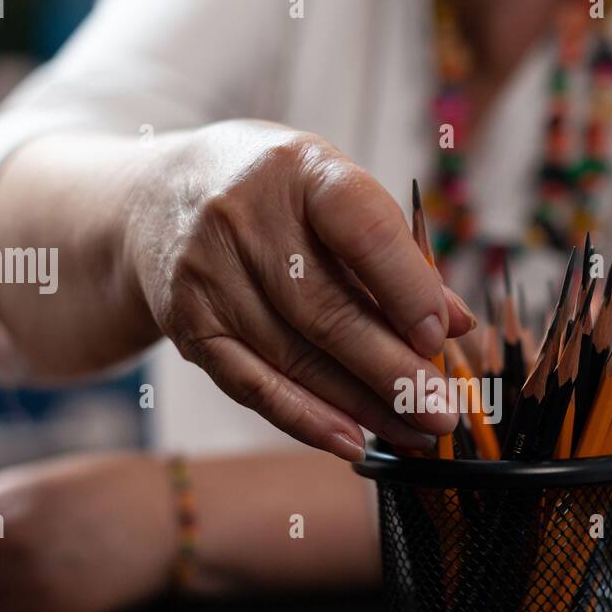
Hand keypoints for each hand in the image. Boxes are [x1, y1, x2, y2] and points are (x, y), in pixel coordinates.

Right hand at [129, 120, 473, 460]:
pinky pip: (253, 385)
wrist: (155, 200)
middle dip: (393, 372)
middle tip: (440, 414)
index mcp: (300, 169)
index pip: (361, 228)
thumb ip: (395, 256)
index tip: (439, 338)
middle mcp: (243, 216)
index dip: (405, 287)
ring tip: (415, 433)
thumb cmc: (275, 198)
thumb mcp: (333, 195)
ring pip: (296, 358)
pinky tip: (352, 442)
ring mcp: (207, 274)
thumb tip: (456, 323)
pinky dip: (306, 420)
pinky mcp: (187, 325)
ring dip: (362, 406)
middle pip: (327, 310)